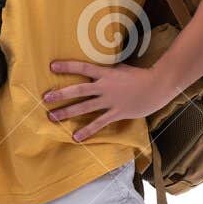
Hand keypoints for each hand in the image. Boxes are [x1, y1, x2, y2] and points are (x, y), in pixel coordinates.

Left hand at [43, 58, 169, 140]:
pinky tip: (75, 137)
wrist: (156, 87)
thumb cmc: (139, 76)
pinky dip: (87, 130)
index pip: (83, 67)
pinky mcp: (116, 113)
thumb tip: (95, 68)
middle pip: (79, 90)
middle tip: (46, 98)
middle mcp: (104, 87)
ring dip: (67, 112)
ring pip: (84, 107)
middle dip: (61, 94)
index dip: (68, 66)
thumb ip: (107, 70)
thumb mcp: (121, 68)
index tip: (52, 66)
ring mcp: (110, 101)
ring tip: (52, 117)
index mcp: (105, 73)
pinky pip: (99, 123)